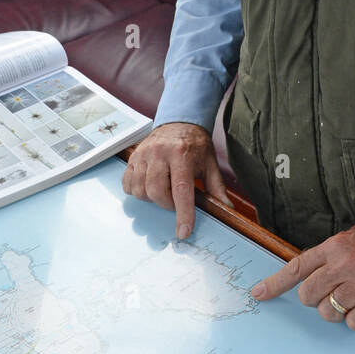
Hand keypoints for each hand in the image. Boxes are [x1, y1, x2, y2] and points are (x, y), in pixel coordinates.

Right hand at [122, 122, 230, 239]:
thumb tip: (227, 210)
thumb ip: (217, 188)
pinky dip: (137, 191)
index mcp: (182, 154)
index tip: (184, 231)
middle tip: (175, 202)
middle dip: (167, 205)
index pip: (180, 189)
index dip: (183, 213)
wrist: (179, 122)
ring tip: (163, 191)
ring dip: (152, 199)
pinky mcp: (133, 157)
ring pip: (140, 190)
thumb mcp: (210, 164)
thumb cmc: (195, 145)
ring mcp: (144, 154)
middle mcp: (160, 152)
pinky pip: (127, 184)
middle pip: (156, 192)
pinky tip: (148, 186)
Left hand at [250, 215, 354, 331]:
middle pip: (309, 296)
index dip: (274, 284)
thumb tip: (318, 277)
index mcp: (335, 247)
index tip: (258, 294)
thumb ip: (335, 256)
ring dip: (340, 311)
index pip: (296, 267)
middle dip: (317, 300)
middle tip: (335, 295)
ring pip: (329, 312)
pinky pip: (354, 324)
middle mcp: (342, 266)